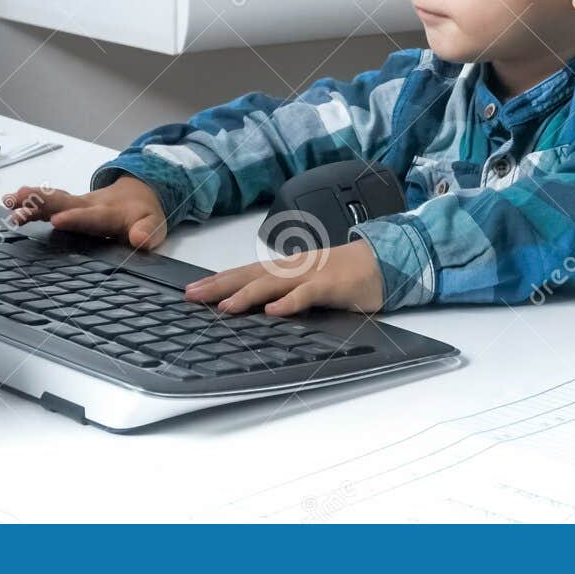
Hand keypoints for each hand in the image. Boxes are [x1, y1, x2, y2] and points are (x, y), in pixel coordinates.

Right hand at [3, 177, 167, 249]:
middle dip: (43, 201)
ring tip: (9, 201)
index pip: (91, 216)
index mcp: (109, 213)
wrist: (140, 193)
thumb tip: (141, 241)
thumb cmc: (143, 214)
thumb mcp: (154, 225)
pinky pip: (46, 205)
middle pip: (64, 201)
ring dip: (31, 200)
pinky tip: (10, 209)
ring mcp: (76, 204)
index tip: (57, 220)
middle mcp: (88, 205)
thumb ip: (147, 232)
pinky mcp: (67, 206)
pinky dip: (28, 206)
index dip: (76, 218)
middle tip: (22, 199)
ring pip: (52, 200)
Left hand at [185, 240, 383, 315]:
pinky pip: (307, 295)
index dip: (219, 280)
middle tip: (192, 296)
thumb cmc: (346, 273)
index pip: (246, 272)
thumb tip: (258, 308)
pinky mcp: (331, 285)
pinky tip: (273, 312)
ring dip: (246, 295)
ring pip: (273, 284)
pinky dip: (289, 303)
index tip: (193, 289)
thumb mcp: (310, 281)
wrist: (382, 261)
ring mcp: (311, 275)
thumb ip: (286, 291)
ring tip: (223, 307)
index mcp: (287, 267)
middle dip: (219, 285)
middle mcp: (293, 268)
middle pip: (250, 275)